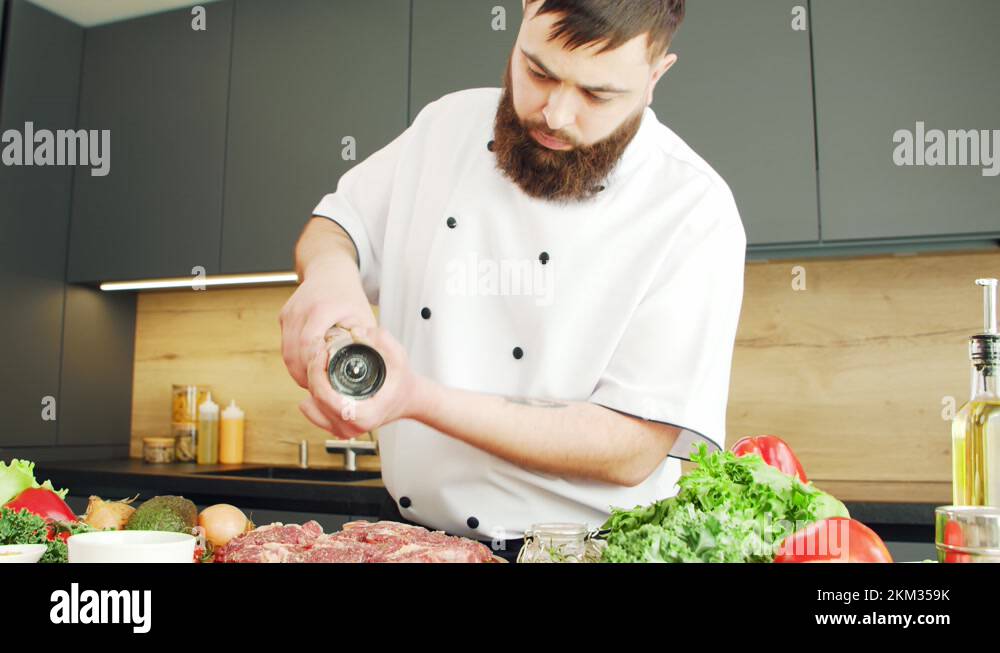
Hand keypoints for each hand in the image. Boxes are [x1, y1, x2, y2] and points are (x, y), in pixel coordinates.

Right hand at [279, 258, 375, 388]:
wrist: (330, 270)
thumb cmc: (349, 294)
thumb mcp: (363, 315)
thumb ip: (364, 340)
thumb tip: (369, 367)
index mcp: (320, 309)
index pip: (307, 345)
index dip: (312, 368)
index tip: (322, 384)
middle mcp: (300, 310)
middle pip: (292, 353)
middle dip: (304, 376)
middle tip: (318, 391)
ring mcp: (289, 313)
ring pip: (286, 352)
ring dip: (298, 370)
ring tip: (313, 383)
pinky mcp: (284, 317)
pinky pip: (285, 345)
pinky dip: (295, 359)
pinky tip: (308, 367)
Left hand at [298, 326, 426, 437]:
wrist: (409, 400)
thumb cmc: (403, 381)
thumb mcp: (398, 356)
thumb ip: (381, 339)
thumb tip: (355, 331)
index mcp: (363, 415)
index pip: (324, 395)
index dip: (317, 370)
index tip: (323, 351)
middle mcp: (351, 428)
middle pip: (314, 399)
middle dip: (313, 371)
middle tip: (321, 351)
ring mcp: (343, 431)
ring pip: (310, 406)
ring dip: (312, 383)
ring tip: (322, 365)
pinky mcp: (337, 429)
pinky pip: (313, 411)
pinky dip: (314, 394)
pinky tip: (324, 379)